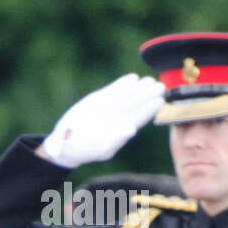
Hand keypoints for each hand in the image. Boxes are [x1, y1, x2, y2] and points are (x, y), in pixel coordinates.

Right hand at [39, 73, 165, 167]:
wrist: (66, 145)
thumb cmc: (83, 150)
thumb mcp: (100, 147)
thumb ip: (116, 139)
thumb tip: (131, 130)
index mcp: (121, 130)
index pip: (138, 118)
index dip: (149, 109)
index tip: (159, 101)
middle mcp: (117, 118)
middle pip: (136, 104)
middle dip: (148, 95)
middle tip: (161, 86)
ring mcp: (108, 108)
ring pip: (127, 96)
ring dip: (139, 88)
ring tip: (150, 79)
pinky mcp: (98, 101)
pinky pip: (113, 91)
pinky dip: (123, 84)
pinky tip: (133, 77)